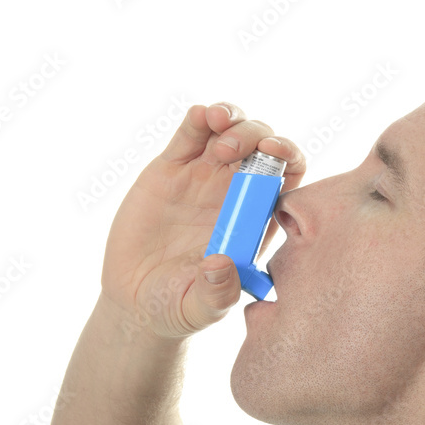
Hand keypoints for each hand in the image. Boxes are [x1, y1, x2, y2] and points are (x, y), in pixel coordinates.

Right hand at [100, 103, 304, 338]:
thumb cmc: (177, 307)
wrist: (135, 298)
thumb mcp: (200, 308)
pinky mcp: (172, 168)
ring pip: (230, 133)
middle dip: (256, 135)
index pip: (288, 179)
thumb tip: (221, 265)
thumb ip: (217, 294)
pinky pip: (191, 134)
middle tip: (230, 150)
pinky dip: (199, 119)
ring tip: (217, 124)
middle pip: (263, 148)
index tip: (277, 153)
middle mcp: (236, 195)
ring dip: (233, 119)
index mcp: (256, 221)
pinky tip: (201, 115)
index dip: (289, 158)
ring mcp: (205, 177)